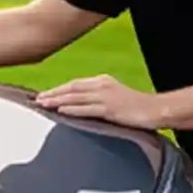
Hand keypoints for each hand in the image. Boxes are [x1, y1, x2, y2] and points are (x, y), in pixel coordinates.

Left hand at [34, 75, 162, 129]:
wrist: (156, 110)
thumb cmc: (136, 108)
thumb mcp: (114, 99)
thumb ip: (97, 100)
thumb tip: (79, 106)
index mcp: (102, 81)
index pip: (75, 84)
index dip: (58, 89)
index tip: (44, 94)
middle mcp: (102, 86)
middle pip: (72, 88)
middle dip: (53, 94)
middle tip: (37, 99)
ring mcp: (106, 96)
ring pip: (76, 97)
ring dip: (58, 101)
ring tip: (43, 104)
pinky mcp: (110, 108)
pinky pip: (87, 108)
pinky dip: (72, 109)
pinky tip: (61, 111)